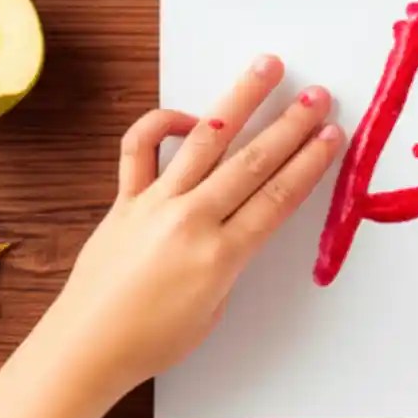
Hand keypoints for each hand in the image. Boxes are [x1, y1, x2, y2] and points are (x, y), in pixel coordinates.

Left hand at [40, 55, 343, 395]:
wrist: (86, 348)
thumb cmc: (153, 340)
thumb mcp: (214, 307)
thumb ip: (232, 257)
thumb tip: (242, 217)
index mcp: (221, 256)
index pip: (278, 196)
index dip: (309, 162)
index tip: (331, 136)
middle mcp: (191, 221)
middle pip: (252, 162)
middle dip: (290, 125)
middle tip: (317, 96)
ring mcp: (155, 204)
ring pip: (206, 139)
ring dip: (241, 101)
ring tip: (266, 69)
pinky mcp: (124, 199)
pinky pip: (140, 148)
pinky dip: (162, 122)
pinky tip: (189, 114)